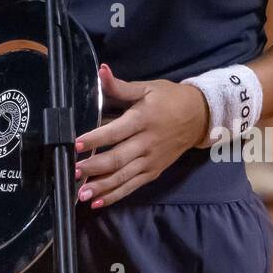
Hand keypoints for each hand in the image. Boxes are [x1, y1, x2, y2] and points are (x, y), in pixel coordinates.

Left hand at [72, 62, 209, 208]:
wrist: (200, 117)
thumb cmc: (169, 99)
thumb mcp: (146, 88)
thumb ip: (120, 86)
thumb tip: (101, 70)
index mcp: (142, 120)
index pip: (115, 132)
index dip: (95, 139)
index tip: (76, 144)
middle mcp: (146, 143)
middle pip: (117, 159)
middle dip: (93, 168)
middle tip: (73, 172)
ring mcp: (150, 160)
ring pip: (123, 177)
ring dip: (101, 187)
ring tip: (81, 194)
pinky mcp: (153, 172)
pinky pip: (132, 186)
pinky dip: (115, 195)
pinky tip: (98, 202)